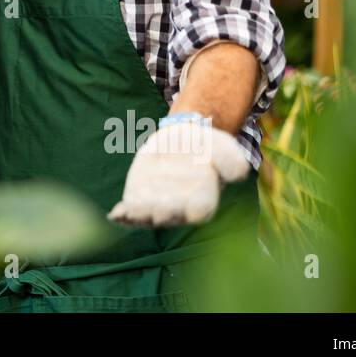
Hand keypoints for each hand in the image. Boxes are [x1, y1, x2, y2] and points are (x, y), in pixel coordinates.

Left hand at [107, 119, 250, 227]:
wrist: (180, 141)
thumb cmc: (204, 146)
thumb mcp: (219, 145)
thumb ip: (229, 157)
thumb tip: (240, 171)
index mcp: (203, 196)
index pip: (202, 206)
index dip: (199, 207)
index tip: (197, 210)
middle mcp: (180, 206)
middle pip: (173, 213)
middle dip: (166, 212)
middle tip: (159, 213)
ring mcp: (158, 205)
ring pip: (149, 214)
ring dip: (140, 215)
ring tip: (131, 214)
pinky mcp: (139, 199)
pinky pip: (130, 210)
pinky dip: (123, 214)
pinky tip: (115, 215)